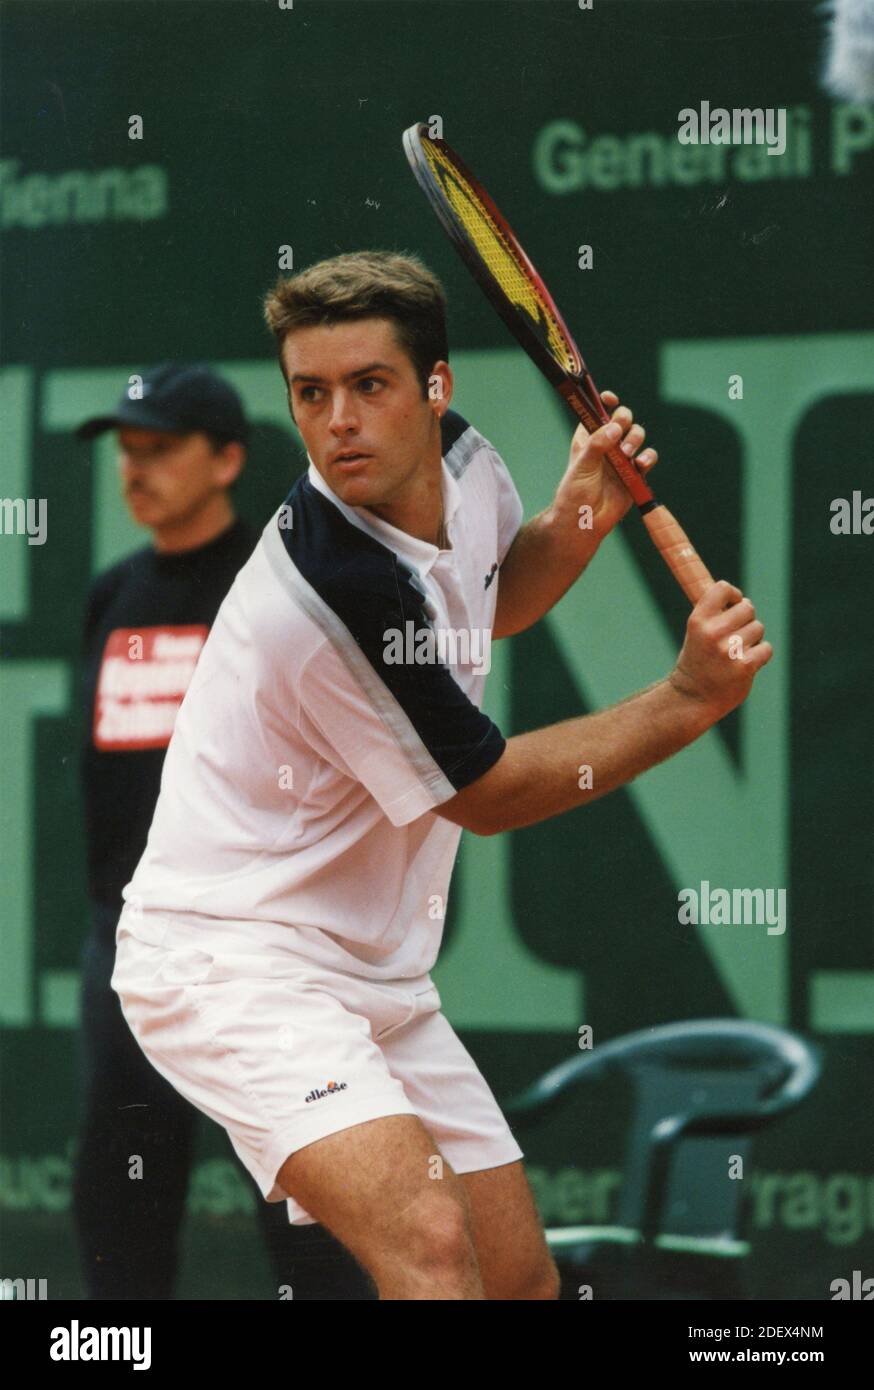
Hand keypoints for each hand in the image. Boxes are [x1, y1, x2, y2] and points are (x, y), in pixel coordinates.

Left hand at [551, 390, 657, 540]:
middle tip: (620, 428)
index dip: (605, 401)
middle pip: (623, 418)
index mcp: (588, 437)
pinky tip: (639, 465)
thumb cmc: (574, 493)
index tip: (610, 400)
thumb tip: (615, 427)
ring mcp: (622, 458)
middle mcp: (606, 444)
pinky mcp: (635, 474)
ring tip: (626, 454)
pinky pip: (648, 458)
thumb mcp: (581, 465)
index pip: (599, 411)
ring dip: (635, 439)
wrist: (584, 522)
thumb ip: (597, 444)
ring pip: (637, 435)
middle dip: (624, 418)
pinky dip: (648, 457)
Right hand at [669, 580, 773, 720]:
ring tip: (737, 652)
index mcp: (698, 620)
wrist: (693, 697)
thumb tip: (740, 597)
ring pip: (758, 628)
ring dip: (753, 638)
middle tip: (736, 633)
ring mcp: (729, 650)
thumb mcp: (696, 632)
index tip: (733, 604)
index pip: (723, 589)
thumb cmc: (698, 660)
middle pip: (748, 608)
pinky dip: (760, 654)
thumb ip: (715, 614)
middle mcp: (712, 633)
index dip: (734, 595)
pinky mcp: (744, 667)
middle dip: (746, 619)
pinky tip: (746, 663)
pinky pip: (766, 648)